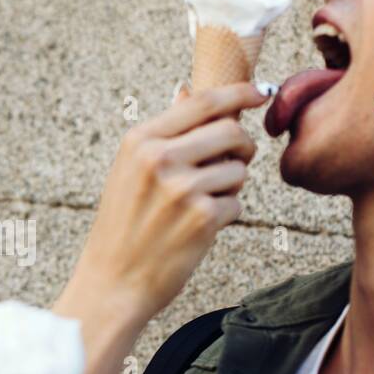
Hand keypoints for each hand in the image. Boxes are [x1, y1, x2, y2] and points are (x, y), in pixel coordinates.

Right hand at [68, 82, 264, 321]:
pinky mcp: (204, 218)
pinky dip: (225, 216)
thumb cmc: (122, 227)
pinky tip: (197, 230)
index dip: (239, 93)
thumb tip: (189, 90)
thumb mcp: (129, 171)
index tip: (260, 92)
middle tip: (234, 163)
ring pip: (238, 170)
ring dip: (229, 187)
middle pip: (230, 131)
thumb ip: (163, 133)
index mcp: (140, 141)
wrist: (113, 283)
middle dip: (241, 147)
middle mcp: (160, 159)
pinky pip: (236, 204)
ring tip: (198, 206)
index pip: (203, 102)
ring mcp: (183, 188)